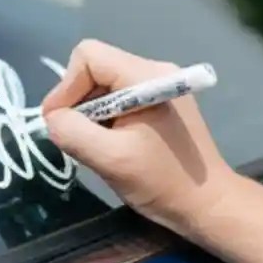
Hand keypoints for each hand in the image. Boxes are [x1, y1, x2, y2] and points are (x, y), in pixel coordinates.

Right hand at [40, 39, 241, 234]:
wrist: (209, 206)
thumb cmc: (163, 182)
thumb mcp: (110, 159)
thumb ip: (73, 132)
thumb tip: (53, 119)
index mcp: (146, 77)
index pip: (88, 57)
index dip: (66, 87)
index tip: (60, 123)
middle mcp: (154, 72)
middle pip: (96, 70)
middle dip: (78, 103)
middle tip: (77, 140)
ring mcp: (159, 88)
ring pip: (104, 87)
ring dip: (91, 115)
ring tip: (98, 147)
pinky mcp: (160, 106)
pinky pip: (119, 100)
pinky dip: (106, 121)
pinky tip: (113, 147)